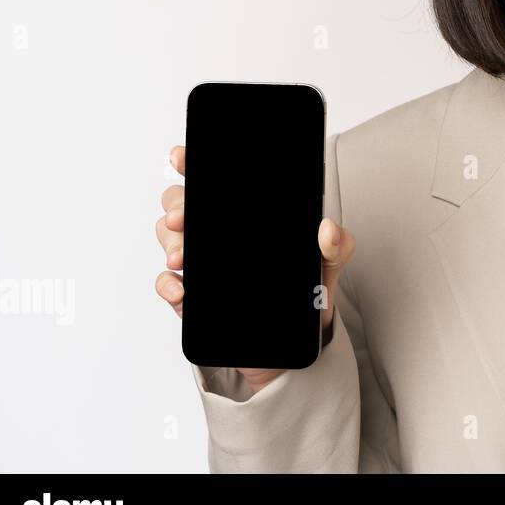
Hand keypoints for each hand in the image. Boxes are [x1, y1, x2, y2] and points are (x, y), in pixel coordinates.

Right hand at [154, 143, 356, 392]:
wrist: (294, 348)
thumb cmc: (308, 294)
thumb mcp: (328, 264)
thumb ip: (336, 245)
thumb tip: (327, 229)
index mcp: (247, 217)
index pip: (215, 183)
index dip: (194, 164)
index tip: (183, 156)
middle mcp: (220, 235)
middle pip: (182, 204)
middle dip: (177, 205)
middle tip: (184, 218)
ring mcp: (204, 264)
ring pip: (169, 238)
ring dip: (171, 243)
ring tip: (183, 258)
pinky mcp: (194, 297)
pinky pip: (168, 285)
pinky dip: (168, 285)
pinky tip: (182, 291)